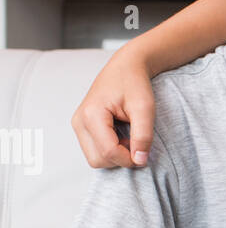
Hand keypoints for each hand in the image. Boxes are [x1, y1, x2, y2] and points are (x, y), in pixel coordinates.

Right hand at [71, 49, 155, 168]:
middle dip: (120, 158)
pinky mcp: (81, 127)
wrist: (125, 67)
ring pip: (94, 159)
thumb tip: (140, 160)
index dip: (129, 159)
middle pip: (98, 160)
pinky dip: (110, 150)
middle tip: (136, 141)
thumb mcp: (145, 107)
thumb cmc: (134, 83)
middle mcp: (79, 121)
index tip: (144, 152)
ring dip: (115, 155)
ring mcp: (78, 125)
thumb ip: (143, 135)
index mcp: (92, 114)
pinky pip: (94, 151)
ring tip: (128, 136)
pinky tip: (121, 135)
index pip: (108, 152)